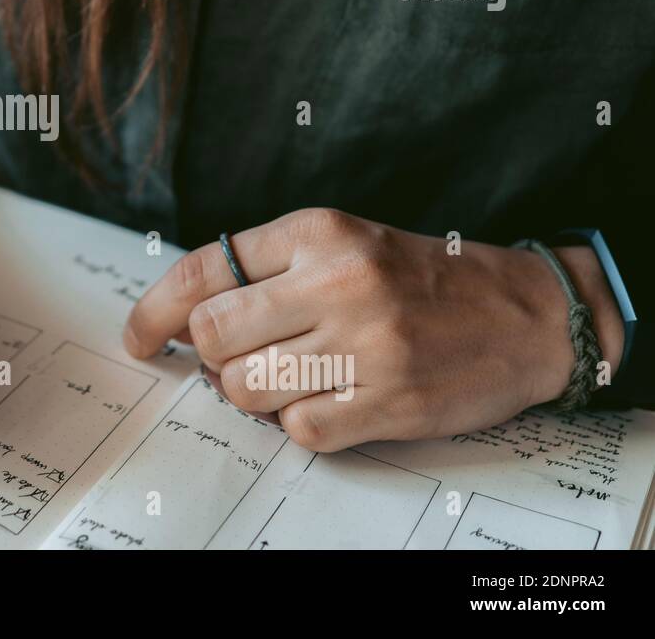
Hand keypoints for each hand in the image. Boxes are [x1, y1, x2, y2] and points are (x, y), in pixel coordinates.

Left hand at [123, 208, 624, 451]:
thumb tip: (182, 320)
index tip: (138, 336)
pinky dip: (301, 424)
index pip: (202, 269)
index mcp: (318, 231)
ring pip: (245, 387)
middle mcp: (337, 281)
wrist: (522, 313)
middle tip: (241, 359)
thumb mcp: (344, 243)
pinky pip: (296, 429)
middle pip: (211, 335)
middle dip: (211, 356)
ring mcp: (364, 343)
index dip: (153, 310)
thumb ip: (269, 269)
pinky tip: (333, 401)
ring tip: (296, 378)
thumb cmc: (420, 280)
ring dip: (256, 393)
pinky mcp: (387, 399)